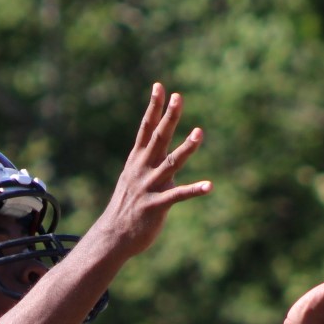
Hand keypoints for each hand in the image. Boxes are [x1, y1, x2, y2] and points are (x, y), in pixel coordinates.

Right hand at [90, 83, 211, 260]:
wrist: (114, 236)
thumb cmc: (127, 207)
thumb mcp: (135, 180)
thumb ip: (149, 164)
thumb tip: (166, 154)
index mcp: (136, 161)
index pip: (146, 128)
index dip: (153, 108)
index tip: (160, 86)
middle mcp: (141, 170)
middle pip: (157, 138)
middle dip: (169, 117)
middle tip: (178, 97)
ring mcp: (148, 187)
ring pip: (170, 163)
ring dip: (186, 148)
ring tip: (199, 132)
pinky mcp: (156, 206)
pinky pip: (178, 196)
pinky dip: (194, 190)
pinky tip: (209, 186)